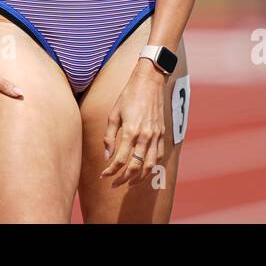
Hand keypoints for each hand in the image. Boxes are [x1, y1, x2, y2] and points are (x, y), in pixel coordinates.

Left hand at [99, 62, 165, 187]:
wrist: (149, 81)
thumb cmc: (128, 95)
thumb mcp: (113, 113)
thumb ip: (109, 136)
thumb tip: (107, 155)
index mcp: (130, 131)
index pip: (119, 159)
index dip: (110, 171)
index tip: (103, 176)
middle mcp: (145, 136)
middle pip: (135, 167)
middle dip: (123, 179)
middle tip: (114, 184)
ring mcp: (156, 136)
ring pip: (150, 165)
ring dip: (139, 178)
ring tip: (129, 182)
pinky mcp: (162, 133)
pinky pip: (158, 156)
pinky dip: (151, 166)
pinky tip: (144, 169)